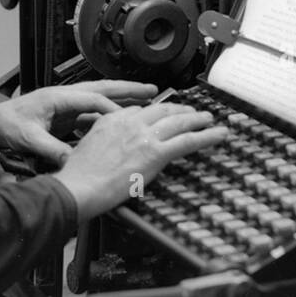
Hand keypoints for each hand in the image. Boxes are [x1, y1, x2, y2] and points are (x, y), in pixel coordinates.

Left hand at [0, 80, 158, 165]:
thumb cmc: (7, 126)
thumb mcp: (29, 139)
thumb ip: (51, 150)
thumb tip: (72, 161)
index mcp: (58, 97)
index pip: (93, 100)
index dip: (113, 109)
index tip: (131, 119)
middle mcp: (65, 96)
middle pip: (103, 89)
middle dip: (128, 90)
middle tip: (152, 90)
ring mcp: (66, 103)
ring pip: (100, 97)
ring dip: (122, 98)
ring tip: (145, 99)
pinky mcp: (65, 113)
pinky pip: (93, 110)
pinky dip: (109, 112)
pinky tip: (121, 119)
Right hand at [53, 101, 227, 222]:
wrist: (78, 186)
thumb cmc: (79, 176)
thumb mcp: (88, 148)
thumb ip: (106, 142)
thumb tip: (116, 150)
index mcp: (113, 120)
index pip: (142, 110)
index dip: (158, 111)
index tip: (166, 114)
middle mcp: (130, 123)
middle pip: (164, 110)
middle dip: (181, 110)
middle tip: (192, 113)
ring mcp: (144, 136)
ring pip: (179, 121)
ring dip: (198, 119)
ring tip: (209, 119)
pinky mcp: (155, 153)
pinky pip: (188, 141)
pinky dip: (207, 136)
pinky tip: (218, 134)